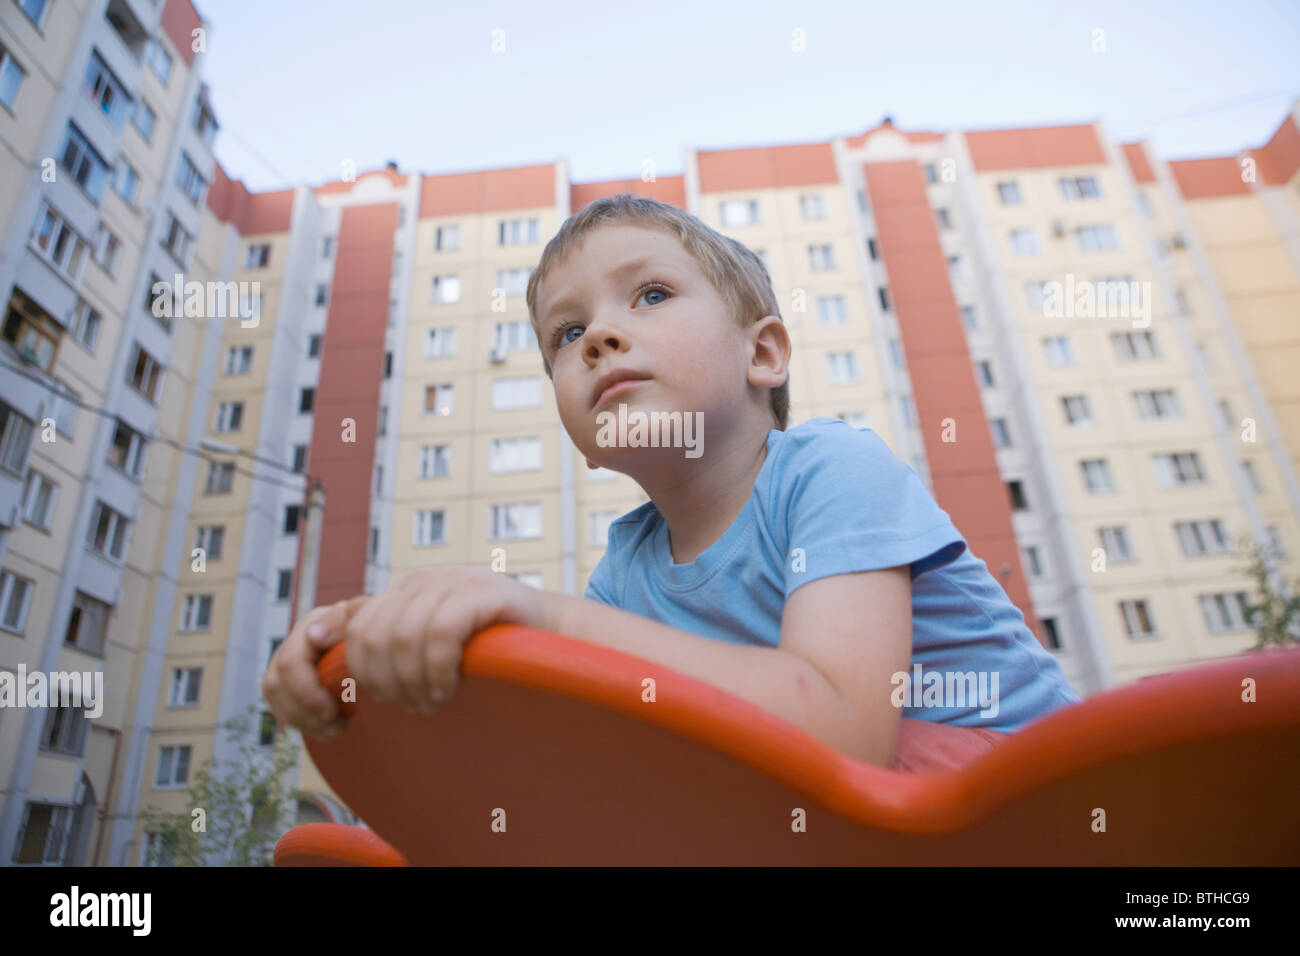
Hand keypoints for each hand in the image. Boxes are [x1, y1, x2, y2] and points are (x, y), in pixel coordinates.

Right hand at [263, 594, 372, 740]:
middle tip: (338, 724)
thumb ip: (347, 620)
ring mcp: (283, 665)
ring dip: (306, 722)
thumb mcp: (368, 619)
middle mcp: (291, 644)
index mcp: (311, 626)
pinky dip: (306, 725)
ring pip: (276, 700)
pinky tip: (330, 729)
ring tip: (337, 729)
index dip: (307, 692)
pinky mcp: (286, 686)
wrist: (375, 642)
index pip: (290, 663)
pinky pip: (282, 709)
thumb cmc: (374, 631)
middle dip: (306, 712)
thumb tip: (313, 635)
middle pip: (277, 686)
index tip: (333, 711)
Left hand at [342, 565, 549, 715]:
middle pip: (373, 635)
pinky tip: (450, 687)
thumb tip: (312, 635)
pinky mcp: (484, 591)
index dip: (356, 671)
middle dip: (386, 683)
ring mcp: (454, 580)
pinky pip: (442, 631)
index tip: (379, 702)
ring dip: (414, 681)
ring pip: (403, 635)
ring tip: (434, 701)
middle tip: (414, 707)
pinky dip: (438, 668)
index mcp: (404, 592)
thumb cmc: (487, 654)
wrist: (553, 638)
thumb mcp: (429, 646)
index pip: (354, 627)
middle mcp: (423, 579)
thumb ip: (384, 644)